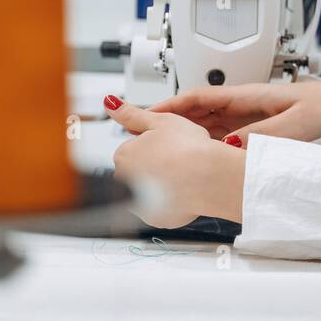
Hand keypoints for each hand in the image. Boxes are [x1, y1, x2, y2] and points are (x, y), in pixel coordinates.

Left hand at [104, 97, 245, 227]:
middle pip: (138, 170)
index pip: (133, 148)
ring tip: (182, 176)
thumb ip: (131, 114)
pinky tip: (183, 192)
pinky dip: (170, 202)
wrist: (211, 178)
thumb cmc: (189, 149)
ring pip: (148, 190)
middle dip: (154, 166)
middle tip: (177, 160)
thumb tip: (110, 102)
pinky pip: (160, 208)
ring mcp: (139, 202)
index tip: (169, 145)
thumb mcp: (161, 120)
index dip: (154, 145)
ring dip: (161, 185)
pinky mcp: (155, 218)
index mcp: (124, 155)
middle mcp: (125, 181)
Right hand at [147, 78, 320, 147]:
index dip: (171, 105)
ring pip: (206, 128)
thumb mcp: (296, 122)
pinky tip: (197, 163)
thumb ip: (265, 134)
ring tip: (162, 154)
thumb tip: (234, 147)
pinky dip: (206, 149)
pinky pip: (222, 139)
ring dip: (185, 138)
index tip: (148, 115)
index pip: (199, 97)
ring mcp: (247, 119)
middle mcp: (243, 105)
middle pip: (196, 114)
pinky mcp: (254, 132)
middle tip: (143, 140)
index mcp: (247, 95)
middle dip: (168, 124)